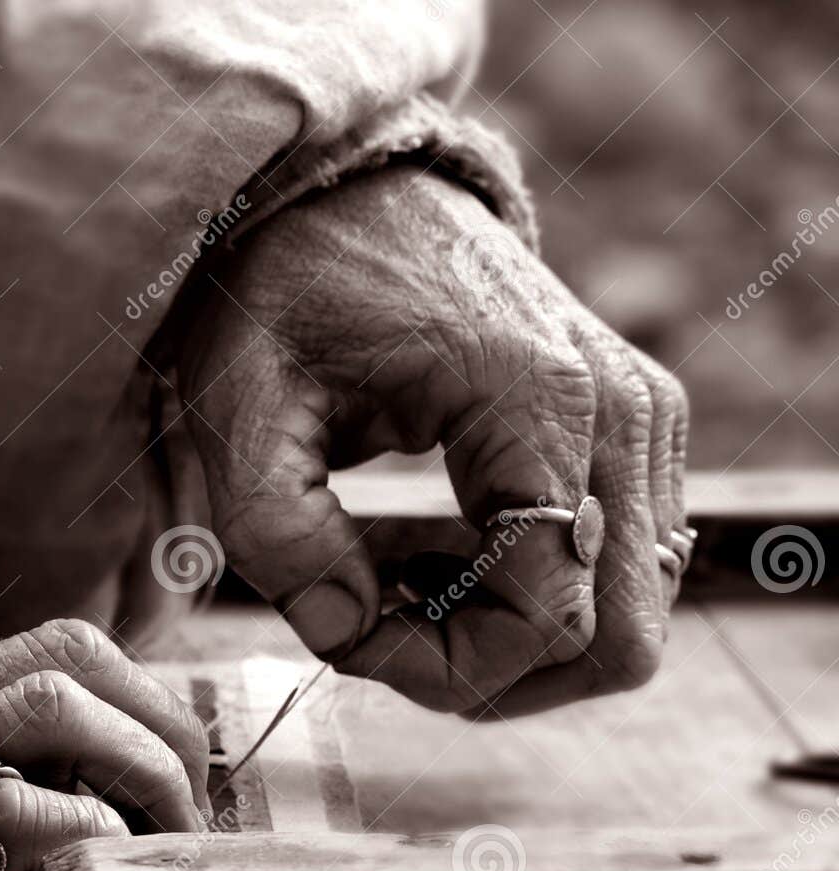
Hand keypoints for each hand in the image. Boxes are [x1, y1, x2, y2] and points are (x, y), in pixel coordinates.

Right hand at [0, 620, 206, 870]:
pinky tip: (103, 867)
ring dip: (144, 766)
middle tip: (191, 784)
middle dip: (157, 710)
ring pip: (54, 711)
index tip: (148, 751)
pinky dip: (82, 833)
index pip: (19, 653)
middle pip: (64, 655)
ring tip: (171, 829)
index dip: (112, 698)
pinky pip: (10, 820)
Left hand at [177, 164, 687, 715]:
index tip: (346, 635)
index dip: (443, 666)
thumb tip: (348, 633)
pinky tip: (434, 555)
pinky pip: (613, 566)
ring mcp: (640, 418)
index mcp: (537, 402)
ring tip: (396, 580)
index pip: (547, 618)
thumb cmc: (283, 292)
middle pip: (618, 639)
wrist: (342, 192)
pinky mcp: (630, 428)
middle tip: (381, 627)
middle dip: (491, 671)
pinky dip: (526, 593)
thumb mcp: (238, 412)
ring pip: (626, 615)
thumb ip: (278, 538)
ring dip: (506, 635)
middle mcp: (619, 411)